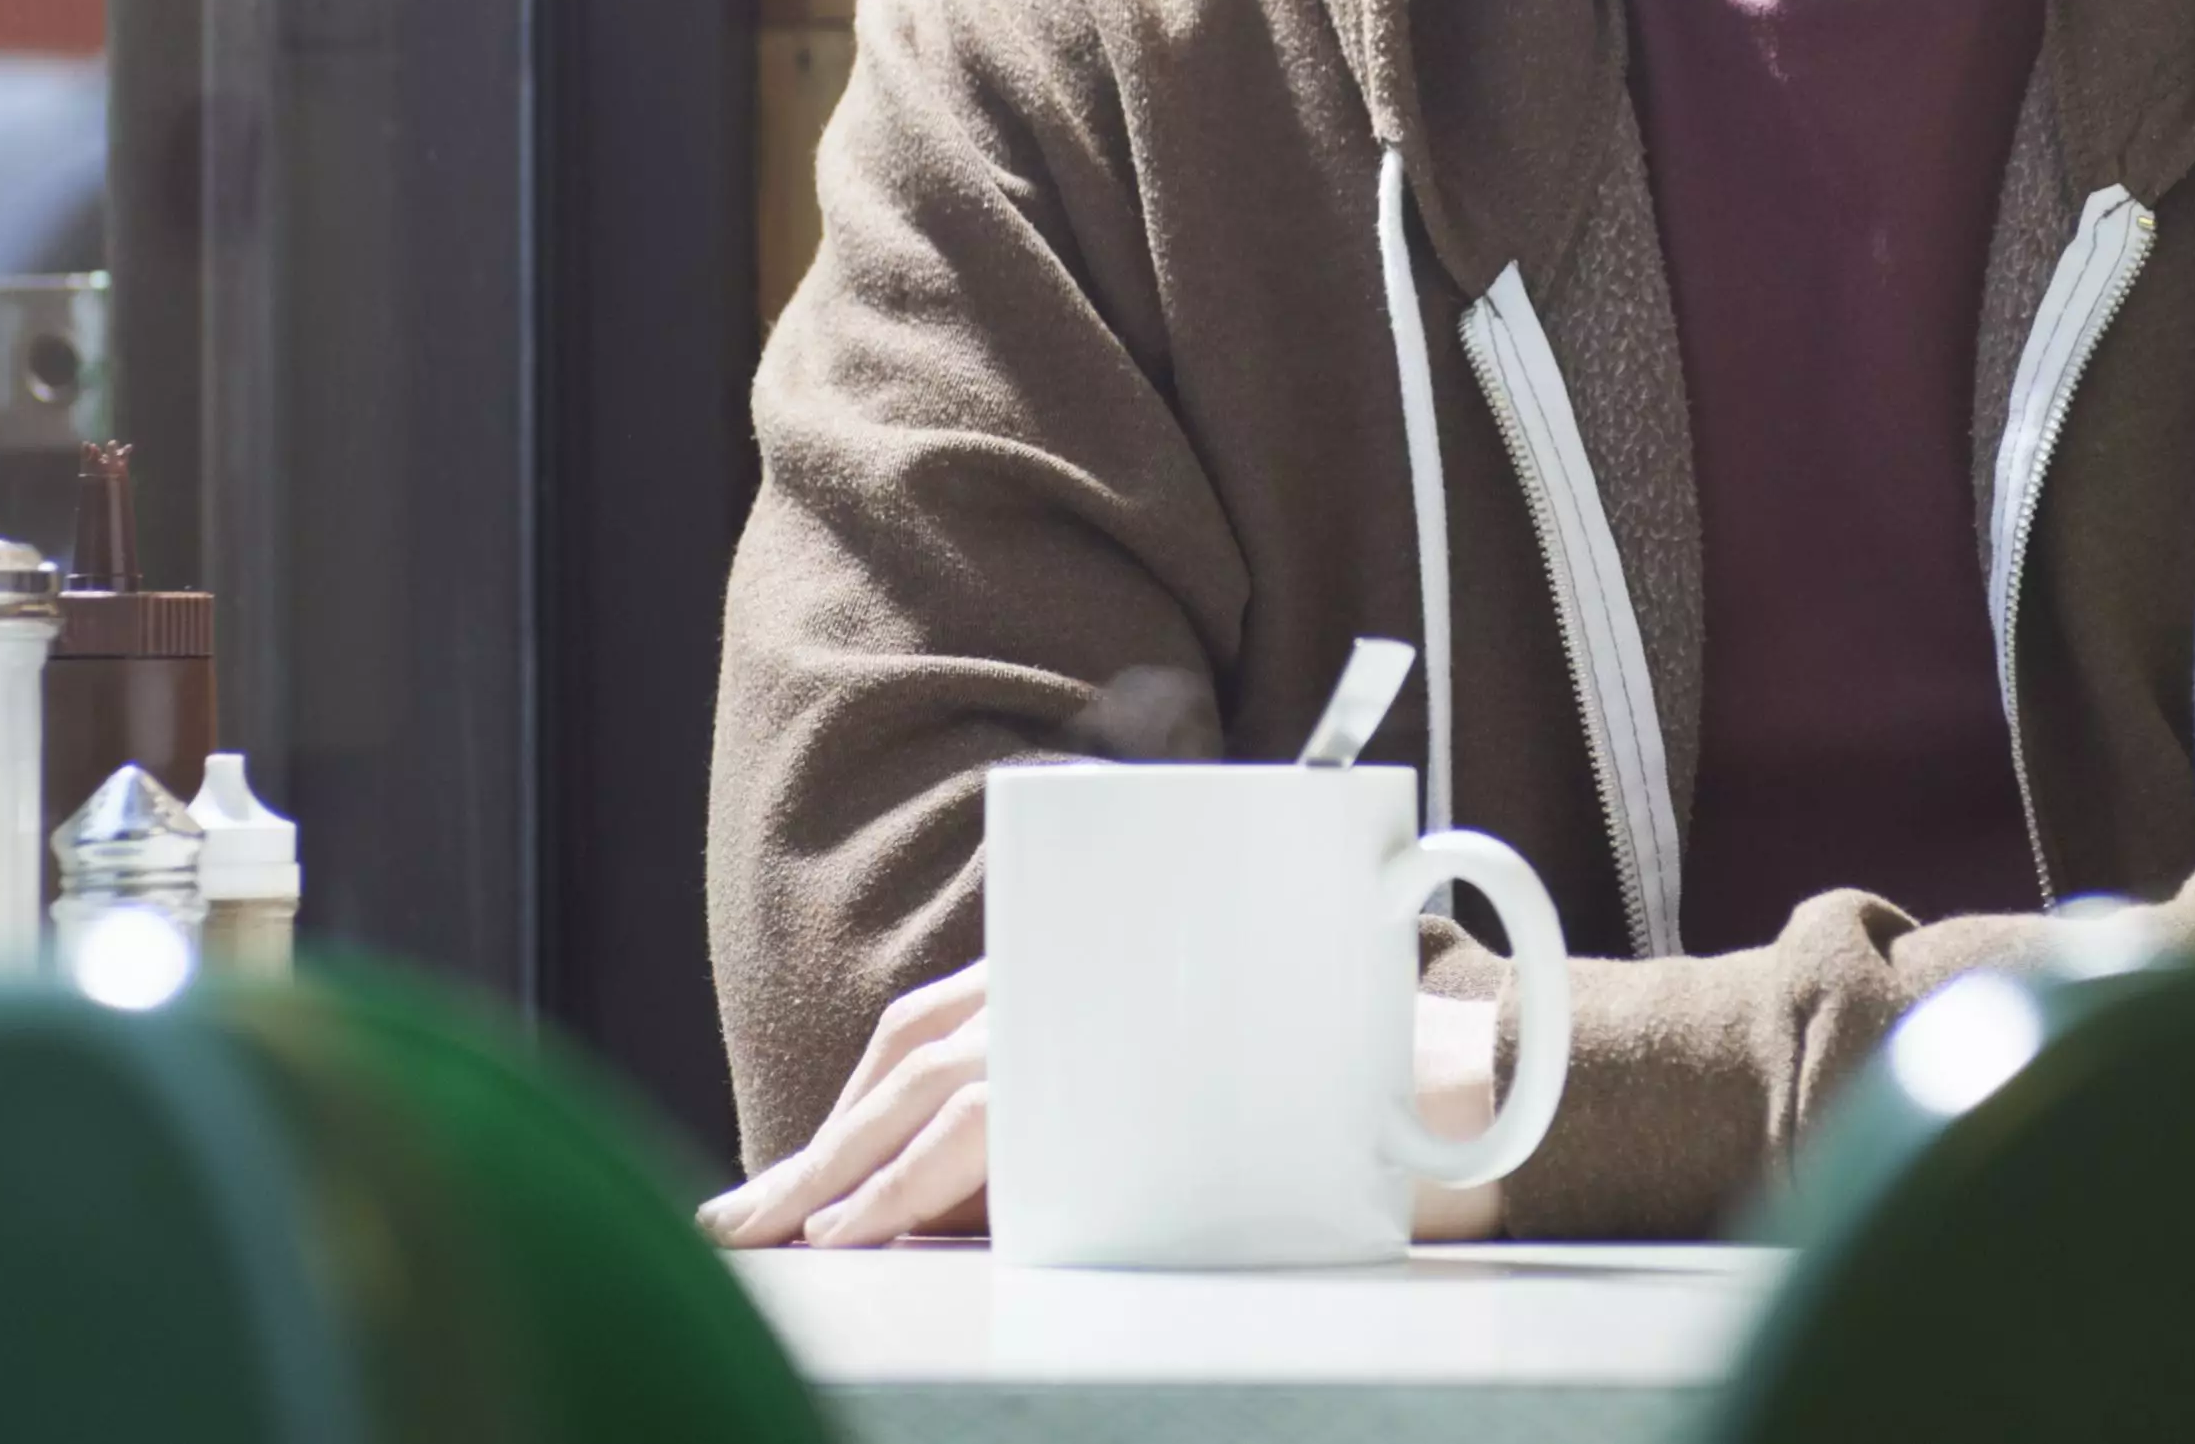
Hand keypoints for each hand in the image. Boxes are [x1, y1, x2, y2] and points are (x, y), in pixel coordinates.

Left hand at [694, 965, 1518, 1248]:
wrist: (1455, 1080)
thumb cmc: (1332, 1073)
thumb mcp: (1200, 1056)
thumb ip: (1110, 1068)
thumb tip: (993, 1164)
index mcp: (1090, 963)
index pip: (939, 1026)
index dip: (865, 1096)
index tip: (804, 1168)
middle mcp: (1086, 982)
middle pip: (915, 1058)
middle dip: (822, 1146)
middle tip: (740, 1217)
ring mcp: (1102, 1029)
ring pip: (934, 1092)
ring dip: (842, 1171)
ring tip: (779, 1231)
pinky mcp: (1121, 1091)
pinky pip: (987, 1135)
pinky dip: (907, 1183)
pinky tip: (860, 1226)